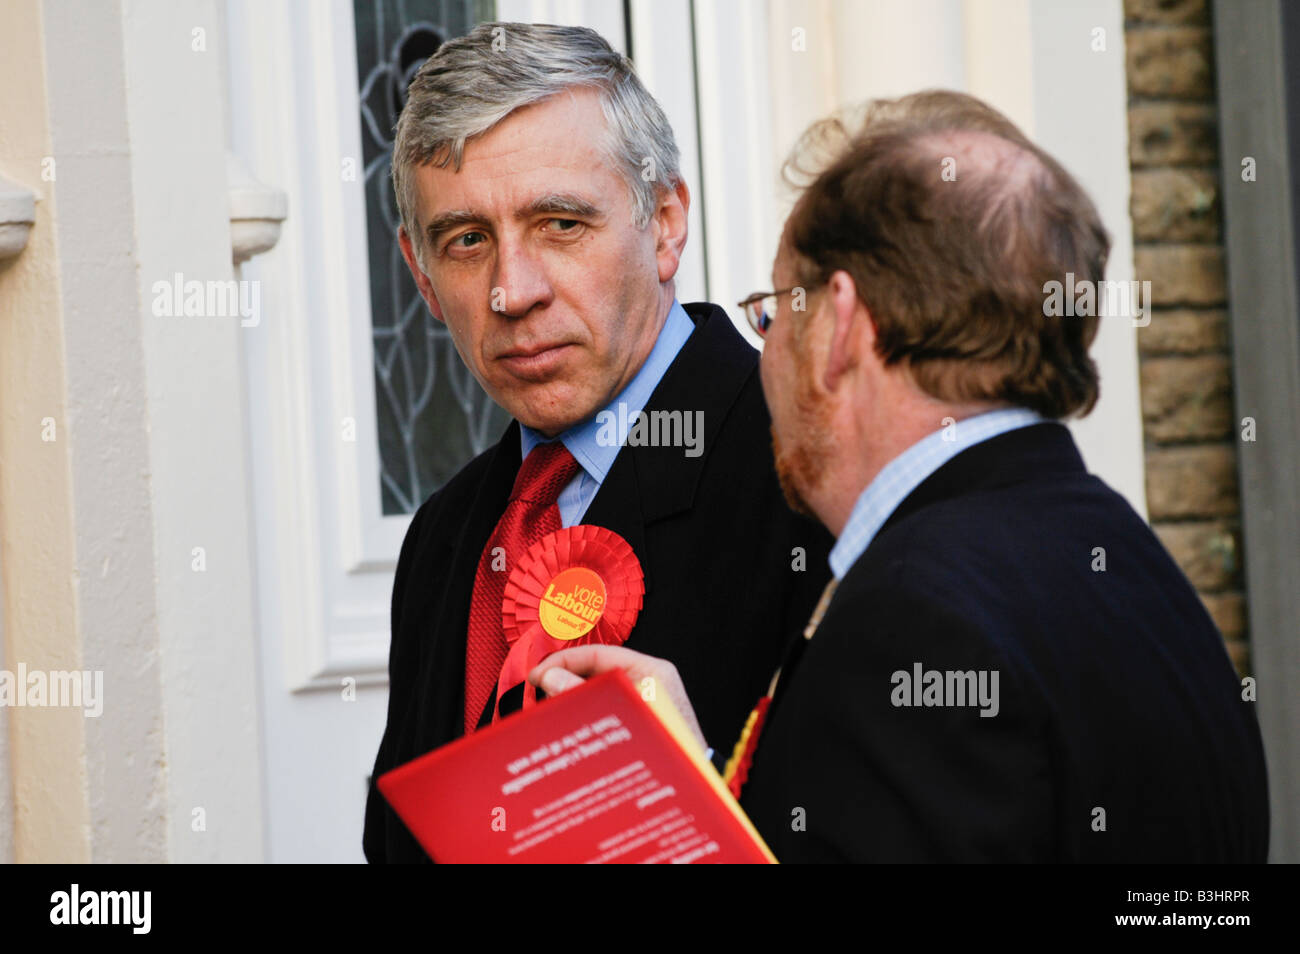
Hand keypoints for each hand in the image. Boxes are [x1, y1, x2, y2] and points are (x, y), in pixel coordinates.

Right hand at [528, 646, 706, 752]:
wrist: (692, 789)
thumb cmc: (665, 749)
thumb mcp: (618, 714)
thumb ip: (582, 695)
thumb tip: (550, 678)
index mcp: (651, 670)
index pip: (598, 653)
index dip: (563, 661)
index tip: (537, 675)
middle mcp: (649, 681)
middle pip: (595, 672)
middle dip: (565, 681)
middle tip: (541, 695)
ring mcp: (644, 701)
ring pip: (596, 692)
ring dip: (572, 701)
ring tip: (551, 713)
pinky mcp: (637, 720)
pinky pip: (604, 709)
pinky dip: (585, 715)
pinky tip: (568, 725)